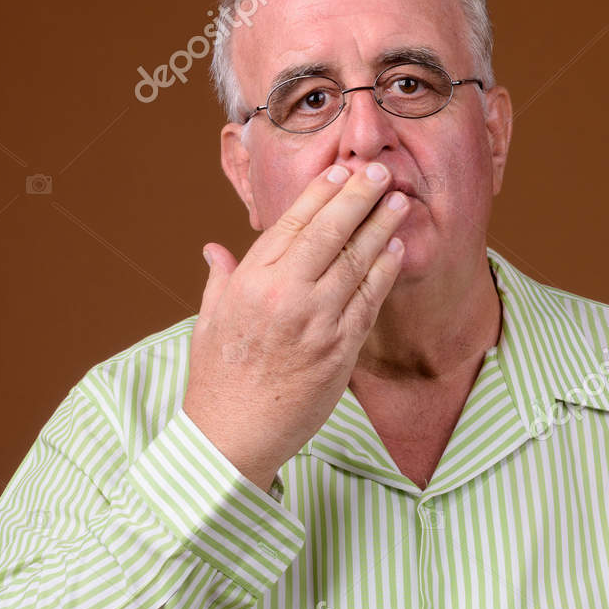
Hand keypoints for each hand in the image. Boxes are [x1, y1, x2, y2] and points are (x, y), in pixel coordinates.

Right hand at [183, 161, 410, 487]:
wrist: (233, 437)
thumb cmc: (217, 380)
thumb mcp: (209, 322)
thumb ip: (220, 280)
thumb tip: (216, 249)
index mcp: (250, 282)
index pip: (291, 224)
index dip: (320, 195)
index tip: (339, 173)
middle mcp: (285, 295)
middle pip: (330, 233)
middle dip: (358, 197)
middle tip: (379, 172)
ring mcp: (316, 322)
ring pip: (356, 262)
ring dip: (381, 228)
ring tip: (399, 201)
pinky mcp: (341, 350)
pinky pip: (369, 300)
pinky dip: (385, 271)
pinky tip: (396, 249)